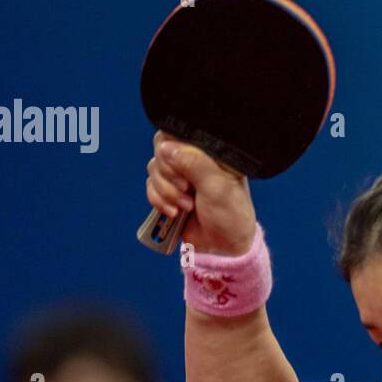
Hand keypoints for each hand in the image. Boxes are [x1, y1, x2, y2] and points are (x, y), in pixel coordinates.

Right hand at [145, 132, 257, 254]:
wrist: (223, 248)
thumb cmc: (231, 215)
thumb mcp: (218, 187)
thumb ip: (194, 164)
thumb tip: (166, 147)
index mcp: (211, 152)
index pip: (180, 133)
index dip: (173, 150)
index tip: (183, 172)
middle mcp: (195, 159)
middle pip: (162, 149)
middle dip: (168, 174)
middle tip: (186, 189)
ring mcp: (181, 175)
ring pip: (153, 169)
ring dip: (165, 191)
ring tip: (186, 206)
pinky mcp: (170, 191)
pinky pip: (150, 187)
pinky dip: (159, 201)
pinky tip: (176, 212)